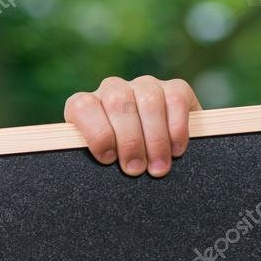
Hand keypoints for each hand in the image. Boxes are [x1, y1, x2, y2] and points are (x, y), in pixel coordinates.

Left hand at [64, 75, 202, 177]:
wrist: (153, 159)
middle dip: (129, 141)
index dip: (97, 132)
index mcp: (86, 107)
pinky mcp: (174, 88)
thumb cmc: (119, 167)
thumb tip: (101, 174)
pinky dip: (177, 128)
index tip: (108, 159)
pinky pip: (176, 99)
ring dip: (155, 138)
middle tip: (135, 169)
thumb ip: (96, 163)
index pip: (83, 106)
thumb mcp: (101, 167)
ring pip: (149, 100)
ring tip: (158, 167)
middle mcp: (113, 90)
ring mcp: (144, 86)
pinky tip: (176, 150)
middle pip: (119, 103)